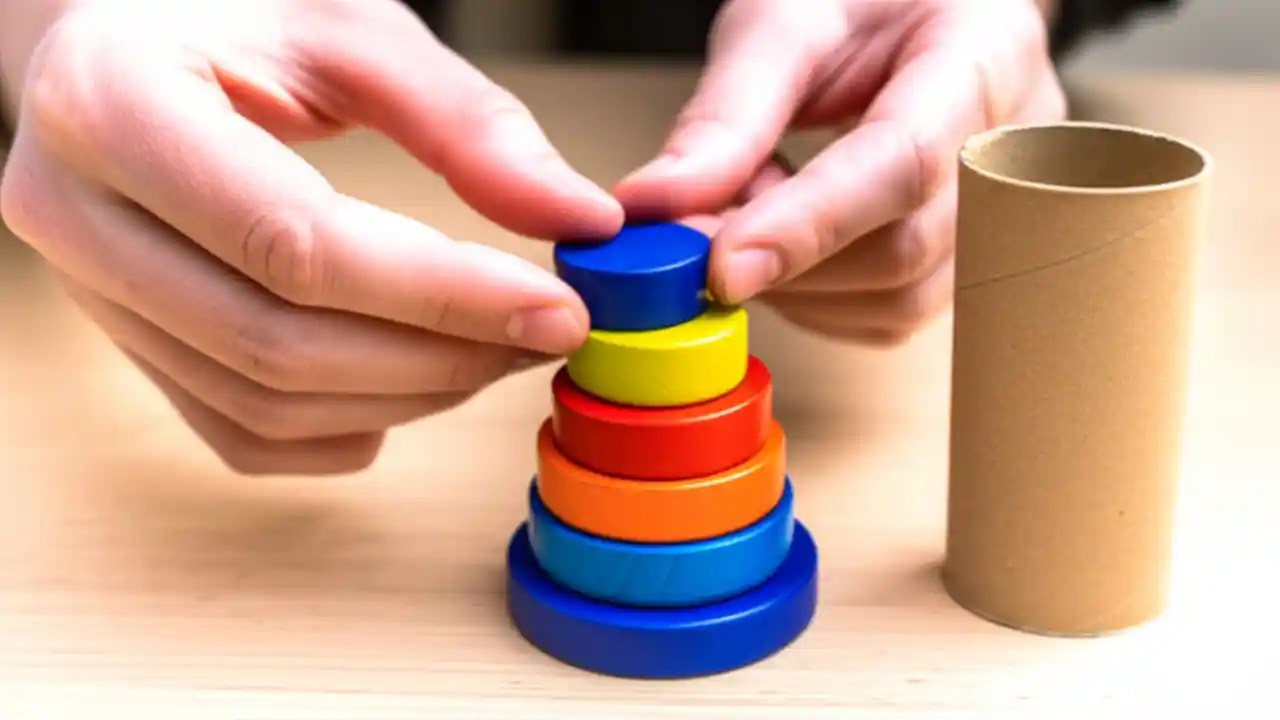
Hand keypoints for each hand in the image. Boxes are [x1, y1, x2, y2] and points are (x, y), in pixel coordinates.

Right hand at [0, 0, 621, 473]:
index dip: (440, 294)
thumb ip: (465, 123)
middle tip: (544, 333)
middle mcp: (73, 215)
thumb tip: (581, 220)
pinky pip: (238, 429)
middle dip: (438, 356)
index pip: (295, 245)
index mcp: (112, 107)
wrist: (116, 40)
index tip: (556, 307)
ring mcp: (88, 293)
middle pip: (278, 342)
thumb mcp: (348, 28)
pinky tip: (414, 386)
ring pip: (263, 401)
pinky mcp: (125, 342)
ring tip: (496, 350)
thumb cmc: (232, 11)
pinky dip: (345, 429)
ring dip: (406, 396)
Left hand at [617, 0, 1065, 344]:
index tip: (720, 266)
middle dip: (783, 252)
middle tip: (705, 212)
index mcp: (986, 54)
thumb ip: (727, 114)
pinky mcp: (965, 265)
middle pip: (901, 247)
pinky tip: (788, 236)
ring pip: (894, 299)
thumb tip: (655, 209)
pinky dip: (814, 295)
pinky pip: (884, 316)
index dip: (809, 224)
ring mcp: (1001, 216)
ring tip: (756, 200)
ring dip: (794, 278)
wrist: (917, 10)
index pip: (905, 160)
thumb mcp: (785, 19)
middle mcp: (1012, 149)